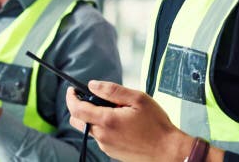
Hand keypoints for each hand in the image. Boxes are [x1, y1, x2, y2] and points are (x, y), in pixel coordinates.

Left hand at [66, 80, 196, 161]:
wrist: (168, 151)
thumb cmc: (156, 125)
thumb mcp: (137, 99)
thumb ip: (112, 90)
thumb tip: (92, 85)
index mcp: (107, 121)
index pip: (76, 109)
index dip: (71, 97)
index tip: (71, 90)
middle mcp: (103, 136)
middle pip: (77, 120)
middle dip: (80, 108)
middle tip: (94, 99)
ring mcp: (106, 146)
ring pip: (89, 129)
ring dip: (94, 118)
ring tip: (116, 111)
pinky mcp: (112, 153)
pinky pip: (100, 137)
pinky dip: (103, 127)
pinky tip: (121, 124)